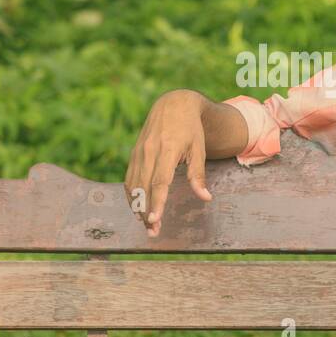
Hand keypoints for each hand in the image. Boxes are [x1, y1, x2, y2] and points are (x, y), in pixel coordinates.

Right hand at [124, 89, 213, 236]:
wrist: (173, 104)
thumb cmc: (191, 129)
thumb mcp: (199, 149)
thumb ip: (198, 174)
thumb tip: (205, 198)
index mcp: (168, 149)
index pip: (160, 181)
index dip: (157, 202)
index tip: (154, 220)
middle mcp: (150, 151)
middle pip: (144, 187)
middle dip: (147, 211)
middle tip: (153, 231)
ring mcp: (139, 152)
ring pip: (134, 184)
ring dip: (137, 206)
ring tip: (146, 224)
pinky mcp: (134, 153)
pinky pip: (129, 178)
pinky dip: (131, 195)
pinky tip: (138, 207)